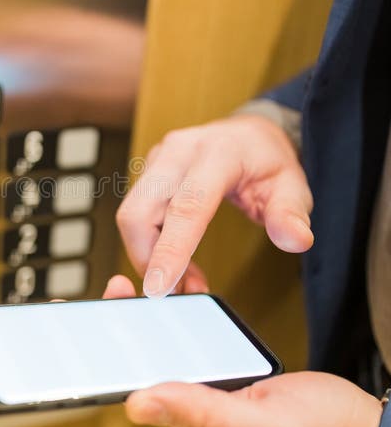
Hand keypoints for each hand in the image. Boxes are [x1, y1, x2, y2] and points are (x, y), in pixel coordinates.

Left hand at [102, 276, 381, 426]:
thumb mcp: (257, 426)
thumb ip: (201, 414)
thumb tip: (136, 402)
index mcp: (192, 417)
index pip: (130, 388)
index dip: (96, 364)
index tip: (69, 330)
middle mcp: (195, 401)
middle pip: (141, 363)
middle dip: (115, 329)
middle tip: (107, 290)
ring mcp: (213, 384)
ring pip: (165, 350)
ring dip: (143, 320)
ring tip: (128, 287)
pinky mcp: (232, 369)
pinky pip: (196, 343)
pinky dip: (181, 318)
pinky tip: (176, 297)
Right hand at [116, 115, 313, 297]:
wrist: (247, 133)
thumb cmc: (267, 161)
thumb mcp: (292, 185)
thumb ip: (291, 213)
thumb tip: (296, 241)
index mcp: (217, 153)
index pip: (187, 206)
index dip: (170, 250)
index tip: (158, 288)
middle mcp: (179, 151)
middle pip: (140, 212)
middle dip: (148, 259)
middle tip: (179, 293)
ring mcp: (158, 159)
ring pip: (131, 217)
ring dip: (149, 256)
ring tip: (185, 281)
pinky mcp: (147, 171)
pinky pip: (136, 215)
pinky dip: (150, 246)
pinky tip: (178, 263)